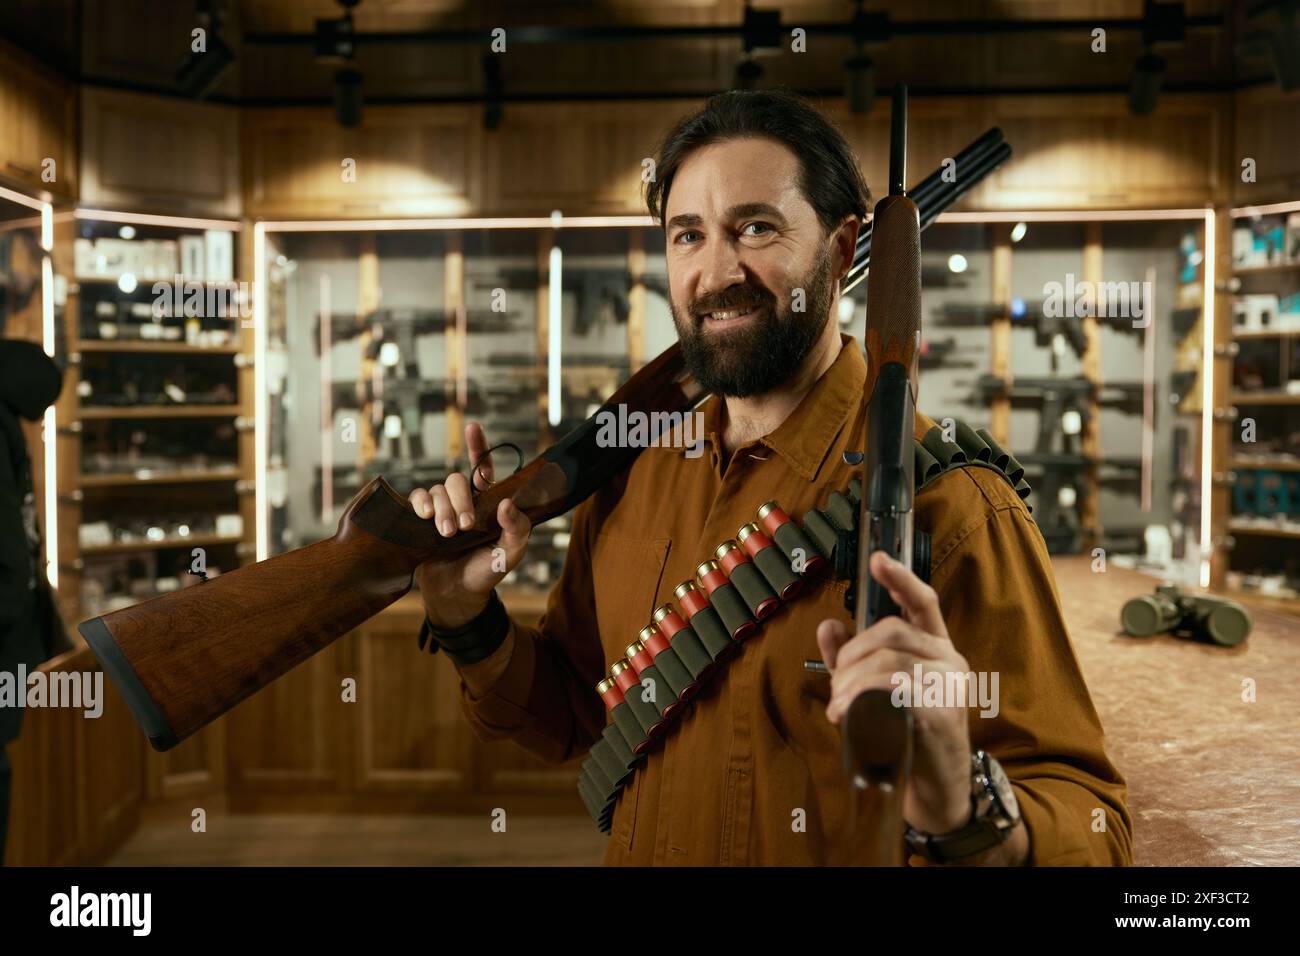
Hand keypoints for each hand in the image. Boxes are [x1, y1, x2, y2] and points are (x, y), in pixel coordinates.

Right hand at [409, 421, 531, 629]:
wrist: (456, 596)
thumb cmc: (487, 573)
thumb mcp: (511, 553)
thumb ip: (518, 529)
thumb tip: (508, 504)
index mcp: (488, 504)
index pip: (483, 469)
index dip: (478, 447)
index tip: (472, 427)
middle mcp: (464, 502)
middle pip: (457, 480)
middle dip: (460, 500)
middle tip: (465, 526)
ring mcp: (442, 510)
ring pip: (437, 490)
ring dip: (442, 509)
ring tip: (446, 534)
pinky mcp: (422, 520)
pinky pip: (417, 498)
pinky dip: (420, 503)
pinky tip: (424, 516)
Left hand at [815, 550, 972, 835]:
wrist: (937, 786)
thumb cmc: (907, 732)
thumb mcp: (875, 690)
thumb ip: (852, 659)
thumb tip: (828, 626)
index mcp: (935, 648)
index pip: (923, 602)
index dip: (901, 579)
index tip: (879, 559)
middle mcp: (949, 660)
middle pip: (892, 631)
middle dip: (852, 655)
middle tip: (836, 684)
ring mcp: (950, 686)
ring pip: (889, 662)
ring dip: (851, 682)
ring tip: (838, 706)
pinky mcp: (943, 713)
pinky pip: (897, 690)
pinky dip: (863, 699)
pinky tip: (849, 715)